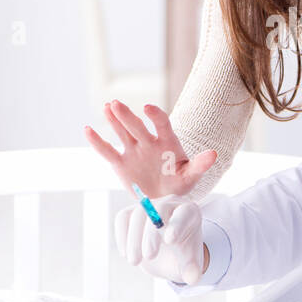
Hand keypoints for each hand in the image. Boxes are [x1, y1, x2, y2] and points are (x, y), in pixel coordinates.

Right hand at [84, 100, 216, 198]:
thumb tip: (214, 155)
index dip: (155, 115)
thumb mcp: (191, 176)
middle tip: (116, 104)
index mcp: (167, 142)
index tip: (147, 108)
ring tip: (106, 107)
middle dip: (127, 116)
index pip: (161, 124)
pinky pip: (107, 151)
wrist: (164, 198)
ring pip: (122, 133)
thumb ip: (200, 165)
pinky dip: (97, 142)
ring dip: (114, 120)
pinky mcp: (120, 163)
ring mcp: (133, 151)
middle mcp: (148, 142)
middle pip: (137, 126)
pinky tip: (87, 130)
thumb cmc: (180, 184)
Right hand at [114, 196, 208, 284]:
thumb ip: (193, 270)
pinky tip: (126, 253)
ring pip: (138, 214)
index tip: (170, 241)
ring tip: (135, 261)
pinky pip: (123, 218)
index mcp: (190, 212)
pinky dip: (122, 235)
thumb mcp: (190, 265)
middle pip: (159, 210)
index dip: (177, 224)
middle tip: (149, 256)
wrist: (168, 254)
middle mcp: (170, 204)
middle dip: (152, 234)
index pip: (185, 213)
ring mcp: (150, 205)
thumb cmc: (182, 255)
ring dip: (134, 239)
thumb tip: (192, 278)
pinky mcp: (132, 212)